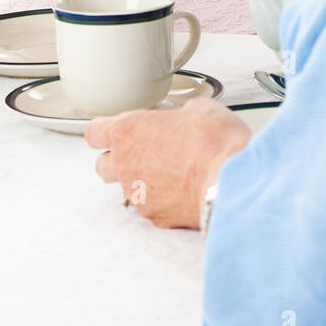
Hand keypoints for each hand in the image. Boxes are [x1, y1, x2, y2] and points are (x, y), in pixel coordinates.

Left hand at [84, 97, 250, 227]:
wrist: (231, 181)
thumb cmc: (215, 142)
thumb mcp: (200, 109)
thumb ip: (181, 113)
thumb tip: (186, 117)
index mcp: (128, 132)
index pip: (94, 133)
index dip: (103, 131)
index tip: (111, 131)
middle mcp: (125, 165)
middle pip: (103, 164)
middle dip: (117, 158)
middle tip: (142, 151)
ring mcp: (138, 194)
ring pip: (127, 187)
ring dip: (141, 179)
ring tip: (170, 172)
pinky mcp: (155, 216)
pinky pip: (150, 206)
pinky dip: (162, 199)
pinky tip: (183, 189)